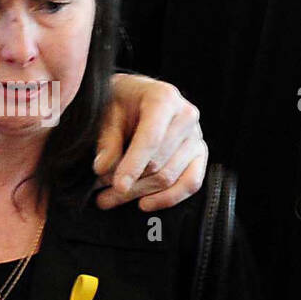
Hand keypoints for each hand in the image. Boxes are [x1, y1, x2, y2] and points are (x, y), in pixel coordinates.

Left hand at [94, 74, 206, 210]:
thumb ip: (107, 140)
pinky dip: (167, 198)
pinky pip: (191, 182)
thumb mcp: (107, 113)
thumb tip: (103, 168)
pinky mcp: (199, 153)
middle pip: (158, 163)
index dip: (133, 165)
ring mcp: (196, 135)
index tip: (117, 185)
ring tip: (109, 199)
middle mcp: (186, 115)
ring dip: (139, 193)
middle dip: (129, 183)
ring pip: (169, 177)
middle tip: (101, 194)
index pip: (151, 139)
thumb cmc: (120, 102)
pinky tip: (144, 204)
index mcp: (163, 98)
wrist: (136, 95)